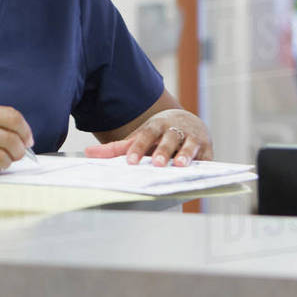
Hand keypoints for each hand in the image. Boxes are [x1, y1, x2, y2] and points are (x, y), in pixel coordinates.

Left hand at [84, 109, 212, 166]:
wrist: (187, 122)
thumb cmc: (158, 134)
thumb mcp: (139, 137)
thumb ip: (116, 148)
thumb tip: (88, 154)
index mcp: (156, 126)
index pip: (146, 136)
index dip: (138, 148)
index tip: (130, 162)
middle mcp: (175, 130)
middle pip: (169, 139)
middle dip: (163, 151)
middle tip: (157, 164)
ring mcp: (193, 138)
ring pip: (189, 146)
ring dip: (186, 155)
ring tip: (181, 165)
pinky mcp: (207, 149)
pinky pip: (207, 158)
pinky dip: (205, 165)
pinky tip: (201, 174)